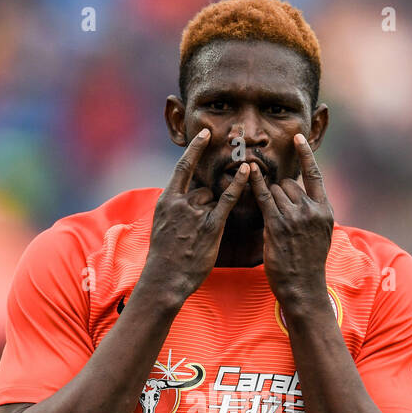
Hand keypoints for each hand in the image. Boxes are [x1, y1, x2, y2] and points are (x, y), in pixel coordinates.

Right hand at [143, 128, 251, 300]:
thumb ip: (174, 208)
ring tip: (199, 238)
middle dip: (204, 206)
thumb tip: (188, 197)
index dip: (196, 148)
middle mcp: (180, 203)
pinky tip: (249, 172)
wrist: (164, 279)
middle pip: (203, 190)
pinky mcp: (210, 227)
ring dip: (212, 215)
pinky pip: (227, 200)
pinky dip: (239, 185)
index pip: (183, 167)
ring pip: (213, 201)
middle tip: (195, 231)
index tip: (206, 133)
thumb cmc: (164, 256)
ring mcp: (195, 214)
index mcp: (167, 200)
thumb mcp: (162, 226)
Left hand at [247, 133, 333, 306]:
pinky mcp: (278, 225)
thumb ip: (315, 213)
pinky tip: (247, 172)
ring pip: (276, 191)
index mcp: (325, 210)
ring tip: (273, 223)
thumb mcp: (321, 234)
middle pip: (289, 183)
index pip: (315, 174)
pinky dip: (254, 183)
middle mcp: (312, 209)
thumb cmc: (309, 263)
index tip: (298, 137)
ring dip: (269, 201)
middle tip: (278, 215)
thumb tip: (305, 196)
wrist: (303, 286)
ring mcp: (295, 216)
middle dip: (280, 193)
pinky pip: (264, 197)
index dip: (306, 154)